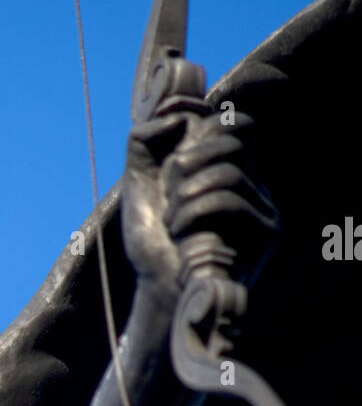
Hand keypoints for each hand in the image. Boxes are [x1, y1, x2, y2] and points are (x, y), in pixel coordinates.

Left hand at [121, 100, 277, 313]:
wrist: (160, 290)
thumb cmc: (151, 243)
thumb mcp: (138, 184)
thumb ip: (144, 141)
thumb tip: (179, 114)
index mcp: (225, 168)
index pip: (232, 122)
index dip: (202, 119)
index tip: (172, 141)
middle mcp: (250, 183)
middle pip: (233, 136)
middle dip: (190, 159)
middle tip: (169, 192)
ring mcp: (263, 206)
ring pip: (230, 169)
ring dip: (189, 191)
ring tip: (173, 220)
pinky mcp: (267, 230)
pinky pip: (232, 198)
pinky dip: (197, 210)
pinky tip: (181, 232)